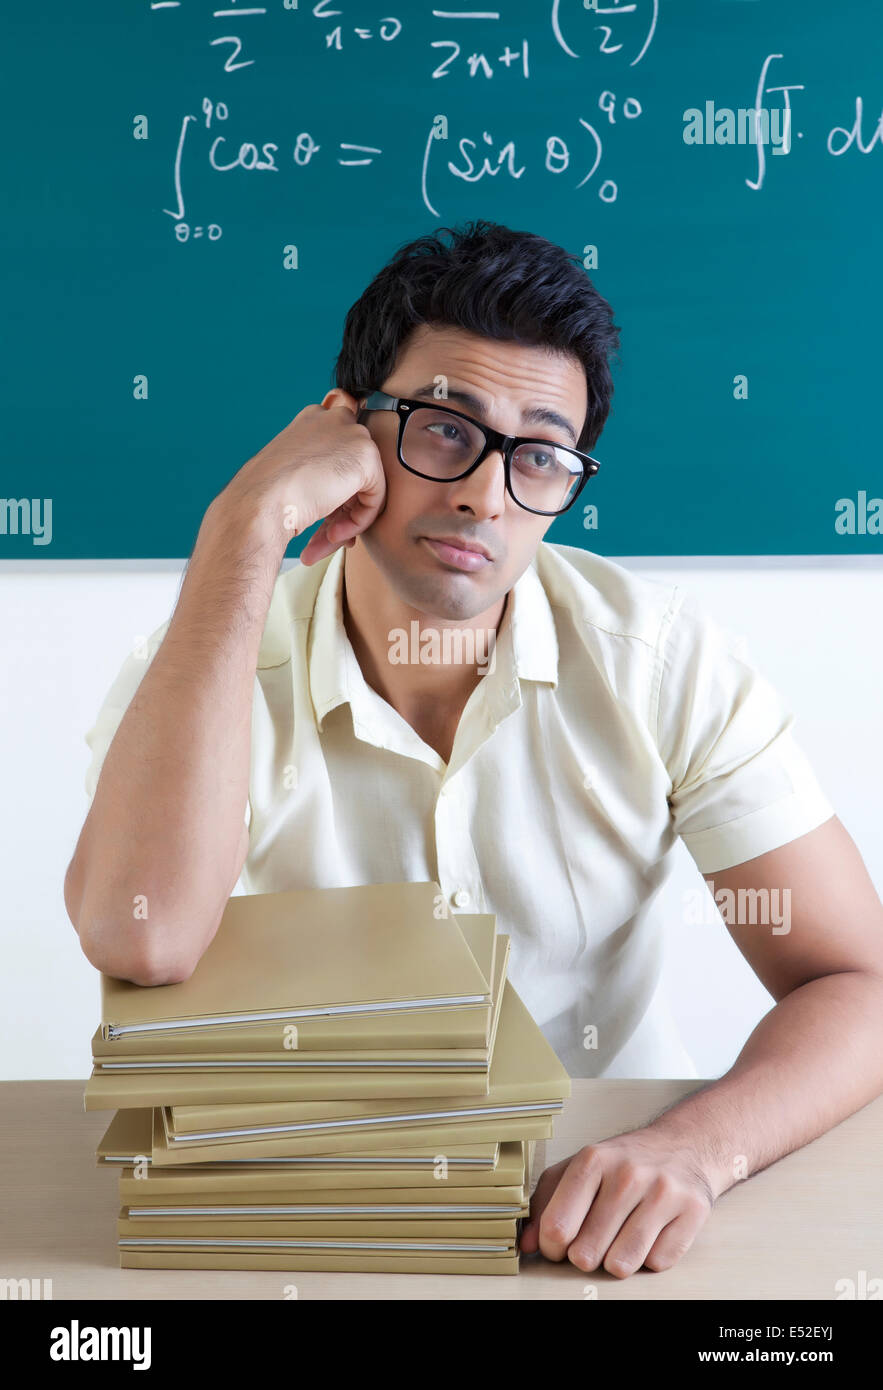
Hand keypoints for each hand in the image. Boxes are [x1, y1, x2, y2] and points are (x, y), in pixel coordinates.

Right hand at [211, 392, 386, 563]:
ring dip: (347, 521)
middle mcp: (334, 420)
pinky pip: (375, 498)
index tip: (324, 515)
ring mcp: (352, 435)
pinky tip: (333, 534)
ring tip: (325, 541)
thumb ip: (320, 477)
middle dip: (342, 510)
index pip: (341, 452)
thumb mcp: (290, 477)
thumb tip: (343, 502)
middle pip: (355, 472)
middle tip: (326, 536)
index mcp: (312, 421)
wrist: (259, 504)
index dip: (337, 490)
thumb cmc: (265, 498)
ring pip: (366, 488)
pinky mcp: (366, 456)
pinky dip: (357, 522)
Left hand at [519, 1128, 715, 1277]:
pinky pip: (657, 1264)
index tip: (558, 1244)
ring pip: (621, 1264)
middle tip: (593, 1240)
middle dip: (584, 1256)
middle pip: (586, 1253)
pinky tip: (651, 1234)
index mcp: (593, 1159)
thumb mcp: (579, 1168)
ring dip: (616, 1261)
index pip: (556, 1228)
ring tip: (620, 1239)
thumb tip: (527, 1243)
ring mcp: (662, 1192)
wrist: (684, 1145)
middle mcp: (628, 1174)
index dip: (551, 1247)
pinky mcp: (692, 1212)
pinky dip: (650, 1258)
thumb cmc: (624, 1162)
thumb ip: (546, 1202)